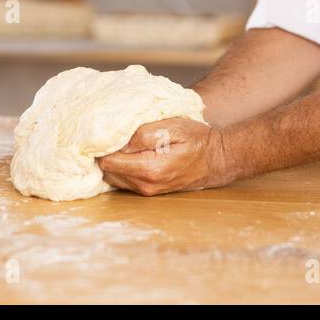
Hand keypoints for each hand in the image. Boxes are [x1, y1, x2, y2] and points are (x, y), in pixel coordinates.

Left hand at [97, 118, 229, 195]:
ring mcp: (147, 191)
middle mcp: (145, 185)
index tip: (104, 131)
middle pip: (106, 171)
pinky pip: (123, 180)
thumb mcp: (172, 127)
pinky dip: (121, 167)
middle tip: (110, 135)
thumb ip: (143, 134)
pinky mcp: (149, 191)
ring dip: (112, 161)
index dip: (102, 145)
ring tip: (120, 143)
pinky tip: (129, 153)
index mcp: (150, 169)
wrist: (216, 159)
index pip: (107, 161)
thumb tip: (118, 142)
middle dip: (104, 154)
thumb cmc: (196, 139)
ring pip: (113, 177)